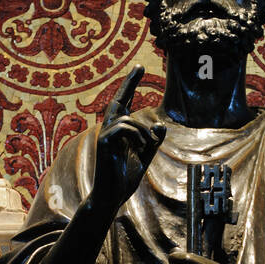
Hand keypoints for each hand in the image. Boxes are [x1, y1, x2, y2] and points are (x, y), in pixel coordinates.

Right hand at [90, 65, 164, 212]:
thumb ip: (153, 142)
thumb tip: (161, 124)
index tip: (138, 70)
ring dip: (142, 131)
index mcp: (118, 133)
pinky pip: (122, 127)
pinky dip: (136, 135)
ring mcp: (104, 136)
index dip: (130, 87)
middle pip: (118, 101)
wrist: (112, 197)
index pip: (124, 106)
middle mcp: (108, 131)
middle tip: (140, 66)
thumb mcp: (145, 157)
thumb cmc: (124, 179)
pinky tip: (141, 148)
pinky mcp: (103, 142)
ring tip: (147, 147)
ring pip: (126, 118)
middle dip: (129, 83)